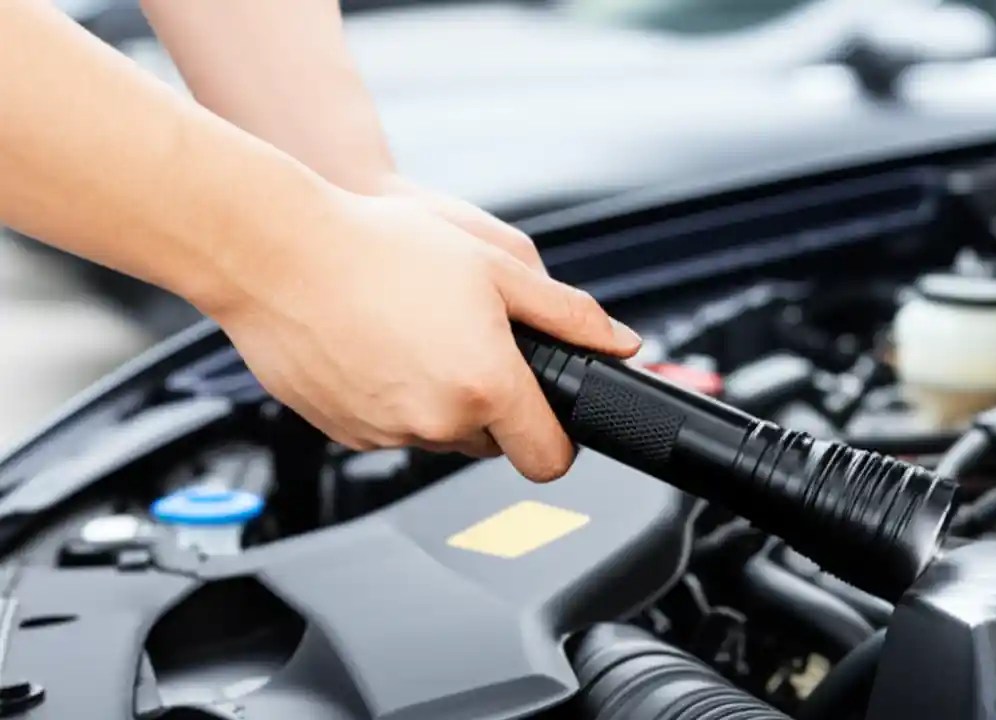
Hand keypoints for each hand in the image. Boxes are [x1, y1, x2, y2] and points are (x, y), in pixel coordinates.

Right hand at [205, 189, 639, 481]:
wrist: (275, 253)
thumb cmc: (380, 248)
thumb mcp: (495, 266)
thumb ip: (567, 314)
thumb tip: (620, 342)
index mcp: (486, 386)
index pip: (549, 459)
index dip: (560, 438)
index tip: (552, 415)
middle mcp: (438, 423)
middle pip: (494, 442)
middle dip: (495, 401)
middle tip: (471, 338)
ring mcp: (387, 433)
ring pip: (440, 433)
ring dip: (442, 397)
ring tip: (416, 329)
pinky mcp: (344, 433)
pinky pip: (391, 427)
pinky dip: (395, 397)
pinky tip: (378, 344)